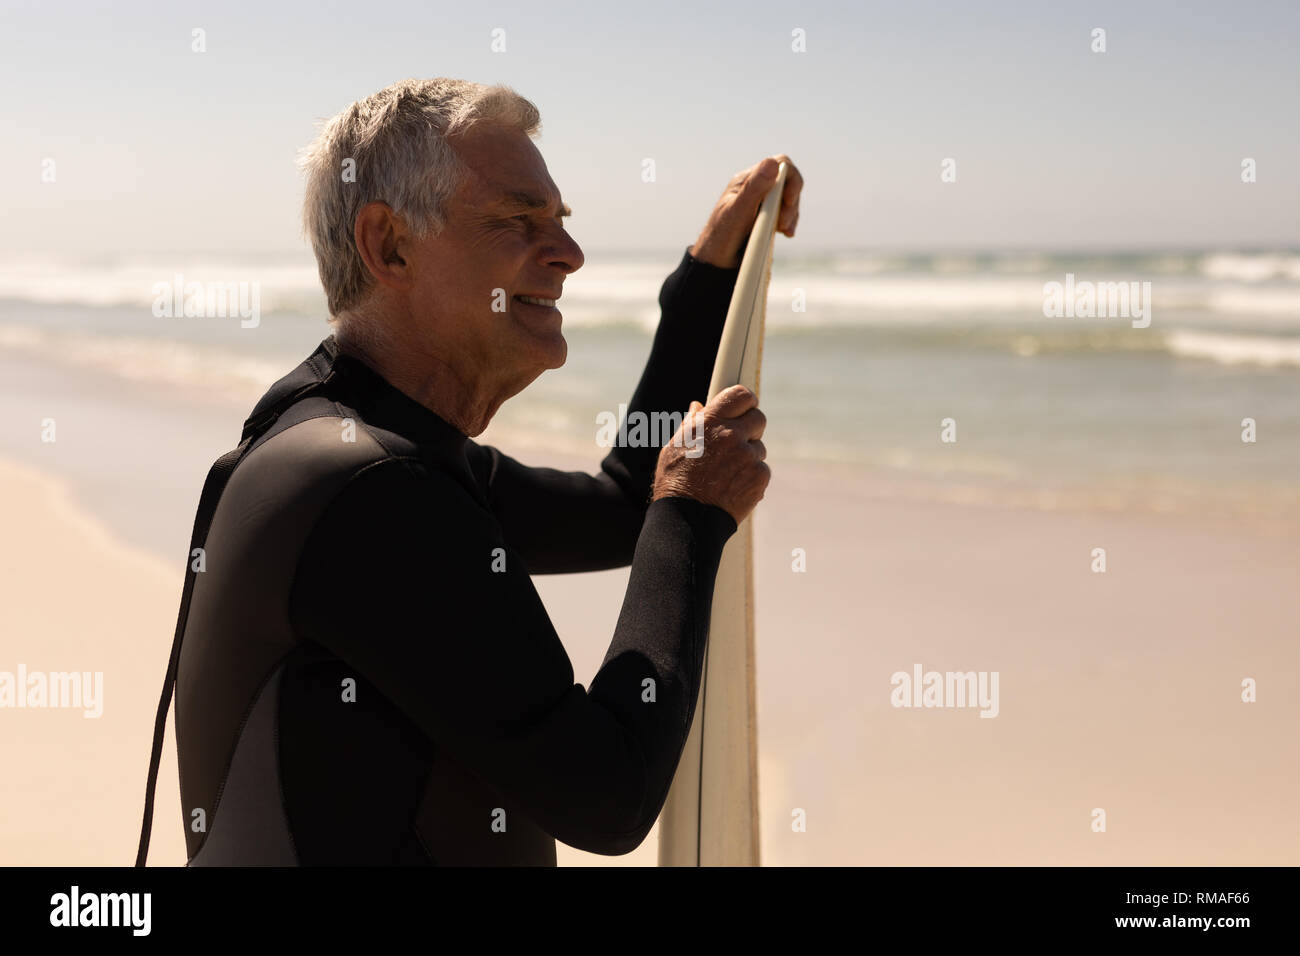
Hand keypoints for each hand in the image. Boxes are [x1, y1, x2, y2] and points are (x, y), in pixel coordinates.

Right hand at [652, 385, 769, 525]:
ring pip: (759, 447)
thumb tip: (698, 406)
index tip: (744, 407)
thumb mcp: (674, 448)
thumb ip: (690, 424)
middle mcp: (731, 435)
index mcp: (710, 423)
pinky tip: (734, 487)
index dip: (745, 400)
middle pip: (758, 418)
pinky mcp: (759, 476)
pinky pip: (762, 469)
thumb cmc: (675, 484)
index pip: (741, 394)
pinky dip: (752, 477)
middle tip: (738, 442)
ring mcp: (748, 456)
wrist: (687, 521)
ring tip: (727, 474)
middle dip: (750, 427)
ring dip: (748, 456)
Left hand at [688, 155, 802, 268]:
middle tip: (783, 224)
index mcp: (747, 180)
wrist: (716, 261)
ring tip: (784, 231)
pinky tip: (785, 234)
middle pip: (788, 183)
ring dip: (792, 215)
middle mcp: (756, 187)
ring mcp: (762, 202)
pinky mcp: (767, 216)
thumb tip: (773, 163)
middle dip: (791, 202)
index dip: (790, 180)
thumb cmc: (722, 236)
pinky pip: (787, 213)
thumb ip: (754, 188)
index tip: (788, 201)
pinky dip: (789, 223)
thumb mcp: (738, 211)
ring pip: (789, 199)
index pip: (780, 164)